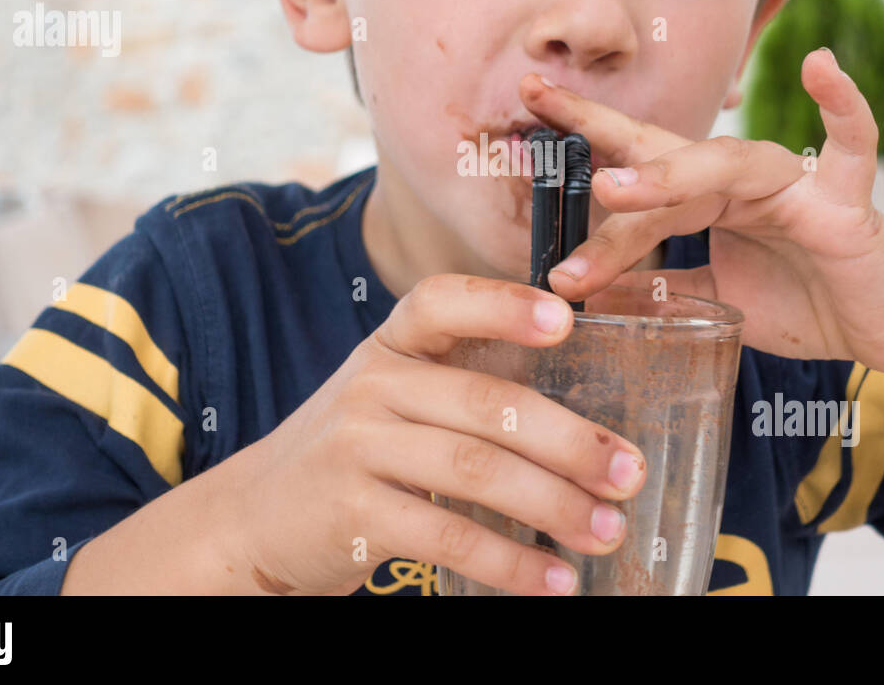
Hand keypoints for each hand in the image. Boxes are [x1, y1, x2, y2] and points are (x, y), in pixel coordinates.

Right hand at [228, 275, 647, 594]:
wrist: (255, 514)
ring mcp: (357, 448)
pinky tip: (553, 580)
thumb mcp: (393, 396)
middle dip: (568, 441)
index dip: (503, 306)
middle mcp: (372, 386)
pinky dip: (508, 562)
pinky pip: (445, 535)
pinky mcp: (352, 513)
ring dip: (552, 505)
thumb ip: (465, 389)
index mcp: (392, 346)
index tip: (566, 320)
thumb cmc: (356, 449)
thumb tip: (589, 425)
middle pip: (484, 403)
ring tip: (605, 531)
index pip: (443, 303)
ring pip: (473, 470)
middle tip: (627, 473)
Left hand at [524, 48, 883, 379]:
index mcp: (709, 201)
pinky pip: (850, 143)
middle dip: (602, 130)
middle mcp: (742, 181)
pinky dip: (842, 106)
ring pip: (725, 165)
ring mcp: (793, 185)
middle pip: (665, 154)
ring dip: (670, 175)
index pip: (637, 167)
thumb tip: (590, 291)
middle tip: (539, 101)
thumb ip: (662, 288)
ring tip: (615, 188)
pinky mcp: (845, 203)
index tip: (526, 102)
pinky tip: (820, 66)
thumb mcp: (716, 299)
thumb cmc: (808, 304)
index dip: (584, 142)